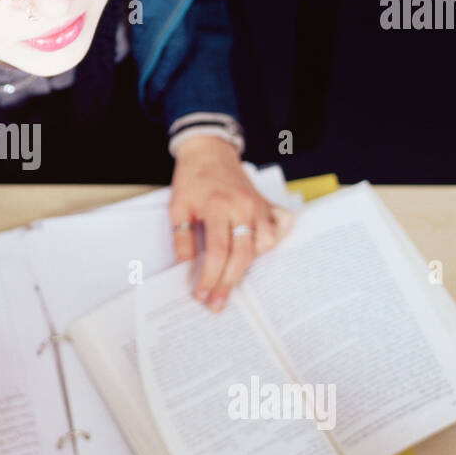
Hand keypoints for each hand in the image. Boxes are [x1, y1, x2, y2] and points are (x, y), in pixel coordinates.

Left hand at [168, 136, 294, 310]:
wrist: (209, 151)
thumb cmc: (192, 179)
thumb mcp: (178, 207)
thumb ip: (181, 238)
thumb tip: (185, 268)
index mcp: (218, 206)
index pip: (217, 250)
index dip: (210, 276)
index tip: (202, 294)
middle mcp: (243, 207)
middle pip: (242, 254)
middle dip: (228, 282)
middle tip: (217, 303)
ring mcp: (259, 206)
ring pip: (263, 245)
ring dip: (248, 264)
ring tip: (229, 275)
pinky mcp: (267, 206)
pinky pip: (277, 230)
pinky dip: (270, 243)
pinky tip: (257, 252)